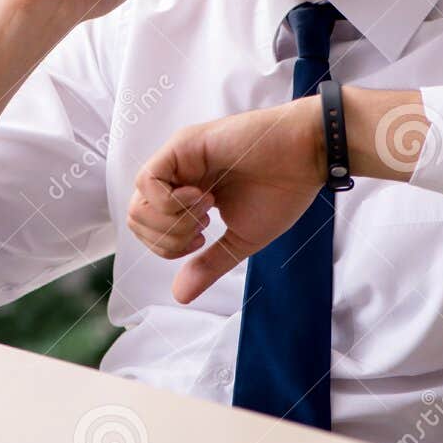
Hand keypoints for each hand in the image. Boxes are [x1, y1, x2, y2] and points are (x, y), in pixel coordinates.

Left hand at [128, 98, 327, 304]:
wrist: (305, 155)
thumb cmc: (281, 191)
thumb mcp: (239, 239)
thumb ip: (208, 264)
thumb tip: (180, 296)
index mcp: (186, 195)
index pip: (149, 230)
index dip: (169, 247)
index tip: (203, 237)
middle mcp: (175, 176)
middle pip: (136, 218)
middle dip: (168, 238)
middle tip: (203, 228)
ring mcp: (176, 160)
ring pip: (137, 203)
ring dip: (173, 220)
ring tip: (207, 210)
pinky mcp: (181, 146)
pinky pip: (148, 182)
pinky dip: (173, 202)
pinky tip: (204, 197)